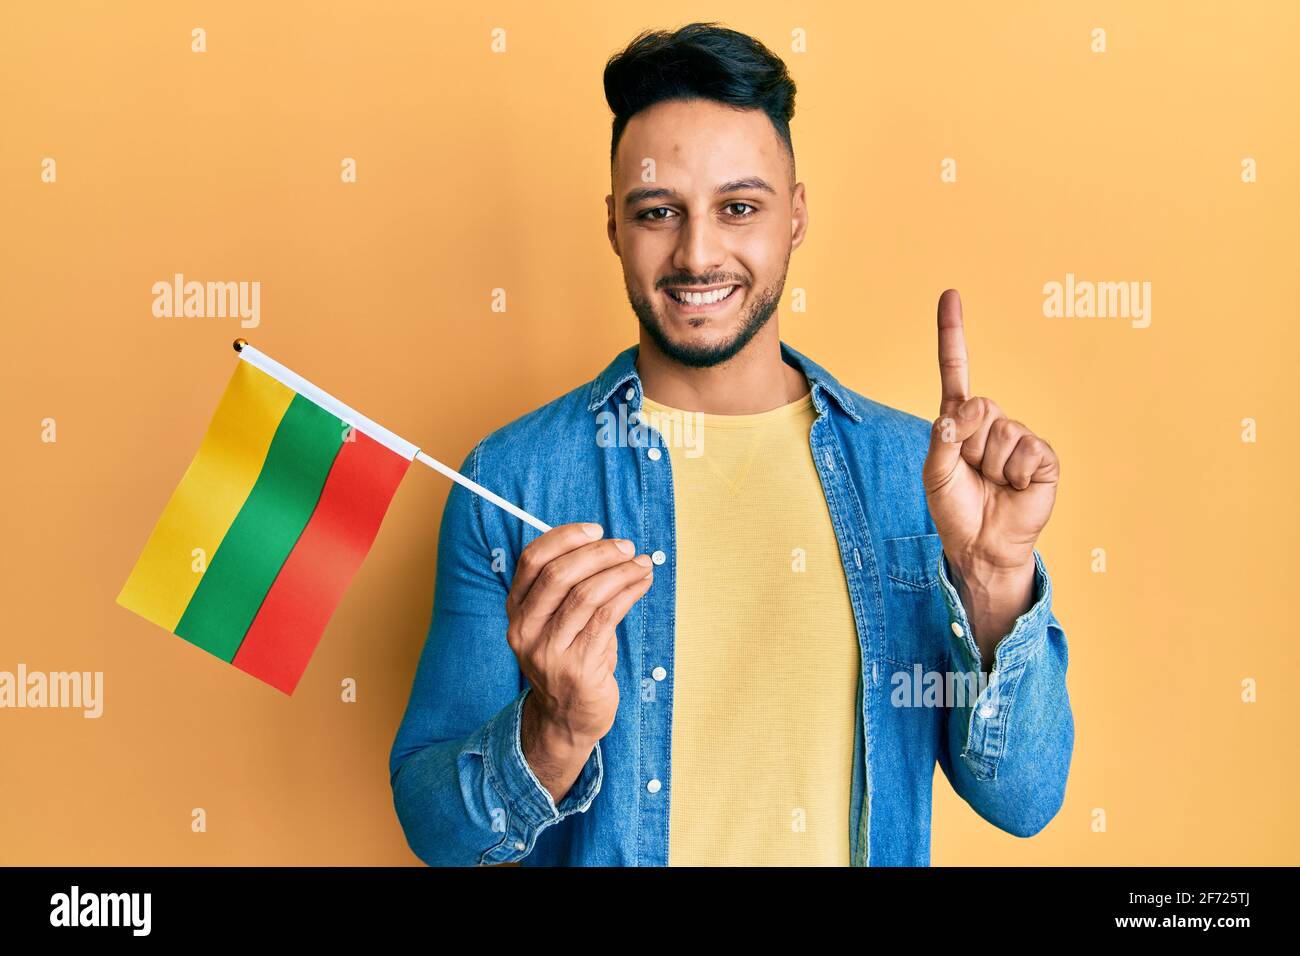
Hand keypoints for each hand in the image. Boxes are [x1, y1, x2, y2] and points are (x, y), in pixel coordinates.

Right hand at [505, 522, 652, 799]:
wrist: (567, 719)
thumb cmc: (570, 659)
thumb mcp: (556, 623)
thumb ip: (568, 587)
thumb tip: (605, 544)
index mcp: (516, 611)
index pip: (532, 560)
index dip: (565, 537)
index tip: (596, 529)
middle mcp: (525, 630)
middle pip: (559, 574)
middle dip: (598, 553)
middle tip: (626, 547)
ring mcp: (548, 651)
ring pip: (586, 594)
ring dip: (620, 572)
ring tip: (642, 564)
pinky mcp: (576, 667)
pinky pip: (607, 617)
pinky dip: (629, 593)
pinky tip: (642, 585)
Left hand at [922, 289, 1058, 586]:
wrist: (982, 545)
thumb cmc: (955, 509)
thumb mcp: (935, 473)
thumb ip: (942, 439)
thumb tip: (962, 412)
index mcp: (960, 421)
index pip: (955, 370)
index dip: (952, 333)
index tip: (950, 294)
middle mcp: (991, 423)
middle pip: (979, 406)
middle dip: (969, 443)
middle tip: (973, 471)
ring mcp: (1019, 438)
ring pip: (1001, 431)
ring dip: (991, 464)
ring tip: (992, 483)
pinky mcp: (1042, 457)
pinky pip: (1026, 450)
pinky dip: (1015, 473)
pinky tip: (1015, 487)